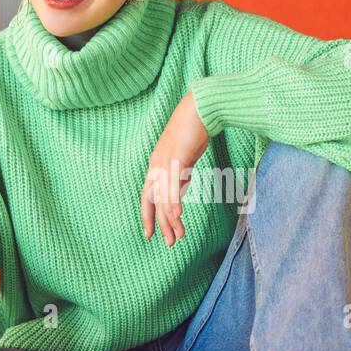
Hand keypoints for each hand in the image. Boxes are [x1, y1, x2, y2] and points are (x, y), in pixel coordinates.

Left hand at [141, 90, 209, 246]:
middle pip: (155, 201)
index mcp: (157, 165)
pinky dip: (174, 202)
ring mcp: (165, 162)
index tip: (150, 234)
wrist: (201, 108)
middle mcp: (157, 165)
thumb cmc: (195, 129)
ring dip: (172, 219)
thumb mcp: (185, 155)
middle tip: (168, 243)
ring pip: (165, 197)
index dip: (148, 215)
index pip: (148, 196)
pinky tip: (177, 215)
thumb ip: (181, 171)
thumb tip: (182, 185)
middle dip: (161, 224)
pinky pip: (173, 186)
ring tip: (178, 236)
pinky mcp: (177, 158)